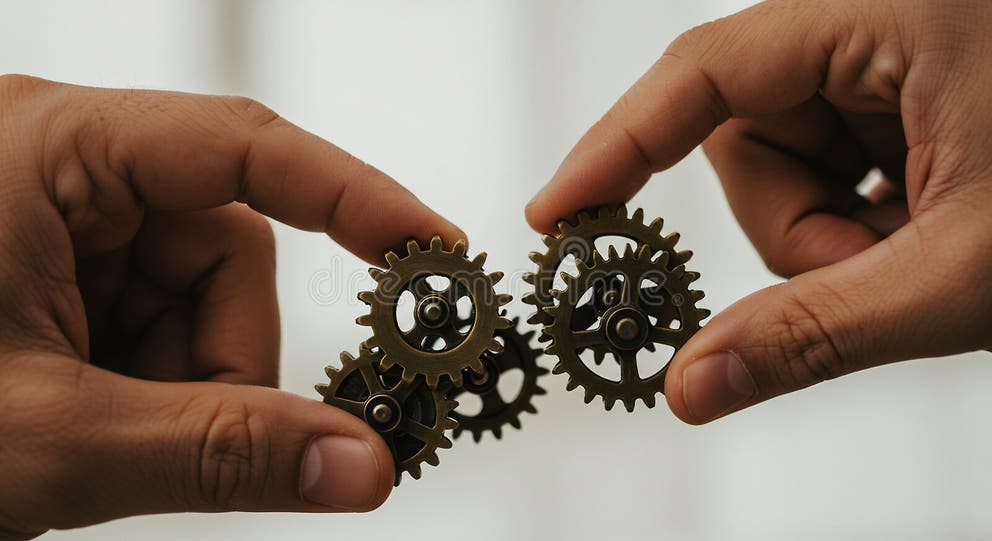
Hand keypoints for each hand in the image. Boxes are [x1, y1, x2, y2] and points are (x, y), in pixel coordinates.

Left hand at [0, 75, 462, 538]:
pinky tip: (99, 420)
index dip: (354, 196)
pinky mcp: (54, 266)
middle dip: (230, 354)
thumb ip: (222, 452)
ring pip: (197, 292)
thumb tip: (363, 465)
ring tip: (113, 439)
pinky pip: (158, 315)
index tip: (432, 248)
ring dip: (190, 378)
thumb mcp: (50, 439)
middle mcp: (59, 165)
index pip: (244, 148)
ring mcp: (56, 216)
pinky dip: (156, 380)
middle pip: (226, 243)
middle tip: (215, 436)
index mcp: (48, 150)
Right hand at [526, 0, 991, 423]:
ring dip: (834, 231)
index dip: (617, 146)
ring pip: (787, 162)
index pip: (705, 72)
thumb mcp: (965, 273)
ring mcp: (893, 59)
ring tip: (926, 246)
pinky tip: (931, 224)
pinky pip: (830, 167)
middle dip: (796, 224)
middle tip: (874, 266)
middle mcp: (882, 18)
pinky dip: (861, 219)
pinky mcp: (906, 96)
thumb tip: (693, 385)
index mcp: (892, 9)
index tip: (557, 213)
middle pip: (749, 135)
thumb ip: (814, 334)